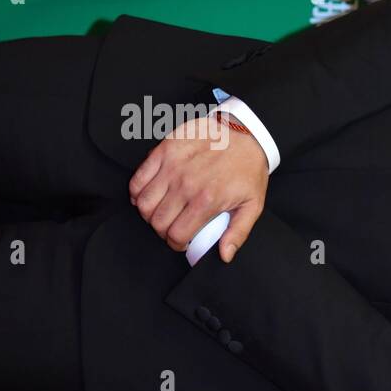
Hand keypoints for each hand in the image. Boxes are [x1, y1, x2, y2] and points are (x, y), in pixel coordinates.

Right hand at [130, 113, 268, 262]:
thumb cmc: (249, 170)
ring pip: (143, 203)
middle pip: (157, 221)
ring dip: (149, 213)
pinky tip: (150, 195)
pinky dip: (137, 192)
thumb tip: (225, 255)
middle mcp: (186, 185)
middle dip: (163, 231)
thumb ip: (237, 233)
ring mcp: (172, 167)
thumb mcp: (252, 205)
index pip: (176, 234)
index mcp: (206, 201)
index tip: (181, 241)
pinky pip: (137, 179)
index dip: (176, 243)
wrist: (246, 135)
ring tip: (163, 212)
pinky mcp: (164, 151)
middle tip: (173, 227)